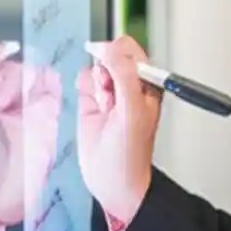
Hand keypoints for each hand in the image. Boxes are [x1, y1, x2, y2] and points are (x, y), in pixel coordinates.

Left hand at [0, 35, 61, 226]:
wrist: (6, 187)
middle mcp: (0, 88)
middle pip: (9, 59)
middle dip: (5, 76)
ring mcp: (26, 97)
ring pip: (31, 69)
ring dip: (21, 84)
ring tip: (13, 108)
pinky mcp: (48, 106)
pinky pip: (51, 82)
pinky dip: (46, 85)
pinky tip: (36, 102)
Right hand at [76, 35, 160, 224]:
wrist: (111, 181)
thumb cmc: (129, 153)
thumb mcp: (132, 109)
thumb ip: (123, 75)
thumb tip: (109, 48)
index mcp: (147, 83)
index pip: (132, 51)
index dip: (118, 53)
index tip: (109, 65)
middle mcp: (128, 84)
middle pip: (111, 55)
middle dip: (106, 71)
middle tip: (110, 94)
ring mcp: (109, 92)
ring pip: (96, 67)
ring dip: (96, 84)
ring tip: (104, 106)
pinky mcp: (91, 101)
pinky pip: (84, 80)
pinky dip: (84, 89)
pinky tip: (93, 107)